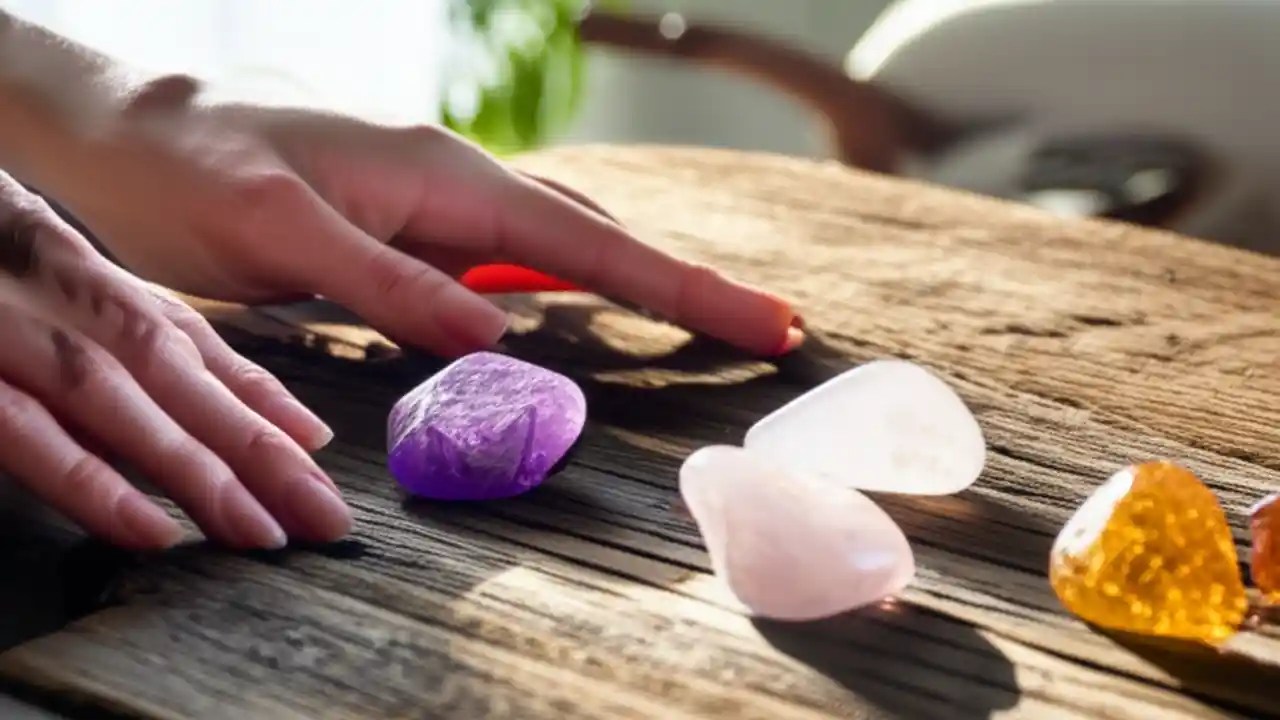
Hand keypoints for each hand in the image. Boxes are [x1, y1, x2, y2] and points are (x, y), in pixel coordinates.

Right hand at [0, 172, 349, 549]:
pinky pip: (22, 428)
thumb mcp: (66, 280)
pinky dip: (88, 477)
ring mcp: (8, 328)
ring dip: (194, 468)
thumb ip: (160, 337)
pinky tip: (149, 525)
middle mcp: (64, 298)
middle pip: (179, 379)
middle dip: (259, 452)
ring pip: (116, 401)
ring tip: (258, 531)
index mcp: (93, 281)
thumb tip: (276, 410)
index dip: (269, 409)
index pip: (199, 350)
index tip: (324, 466)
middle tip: (323, 517)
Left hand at [41, 75, 802, 356]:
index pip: (594, 245)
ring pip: (572, 241)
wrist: (128, 132)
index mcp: (445, 180)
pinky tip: (595, 300)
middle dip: (691, 285)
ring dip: (646, 280)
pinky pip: (522, 254)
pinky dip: (581, 278)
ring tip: (715, 316)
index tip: (767, 323)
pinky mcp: (417, 225)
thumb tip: (499, 336)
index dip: (684, 290)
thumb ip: (391, 284)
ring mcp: (442, 203)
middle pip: (606, 237)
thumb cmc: (192, 177)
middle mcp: (459, 184)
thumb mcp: (281, 234)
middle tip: (772, 329)